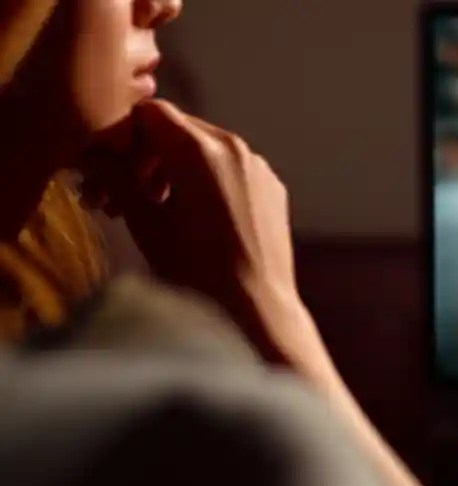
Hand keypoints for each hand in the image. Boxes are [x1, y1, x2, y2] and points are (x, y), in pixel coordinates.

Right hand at [80, 100, 298, 360]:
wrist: (257, 309)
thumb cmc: (197, 272)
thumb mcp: (144, 223)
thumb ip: (115, 177)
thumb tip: (93, 153)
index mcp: (201, 149)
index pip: (150, 113)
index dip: (124, 137)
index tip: (109, 171)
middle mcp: (235, 147)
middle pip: (178, 130)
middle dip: (146, 158)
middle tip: (120, 198)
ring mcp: (259, 167)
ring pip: (205, 150)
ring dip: (174, 171)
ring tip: (153, 211)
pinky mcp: (273, 188)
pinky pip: (231, 170)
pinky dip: (207, 183)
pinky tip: (193, 220)